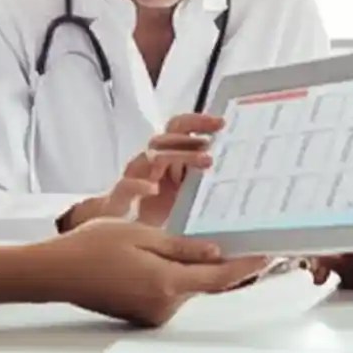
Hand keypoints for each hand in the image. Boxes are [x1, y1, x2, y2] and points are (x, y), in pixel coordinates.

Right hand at [42, 218, 271, 327]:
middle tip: (239, 238)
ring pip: (185, 286)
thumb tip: (214, 252)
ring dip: (192, 267)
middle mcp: (163, 305)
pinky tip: (166, 255)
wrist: (55, 271)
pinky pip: (169, 291)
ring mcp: (151, 312)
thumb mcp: (141, 235)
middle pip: (204, 283)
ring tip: (196, 240)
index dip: (246, 265)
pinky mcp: (142, 312)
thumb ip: (181, 246)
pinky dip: (174, 275)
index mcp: (166, 283)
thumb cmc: (90, 248)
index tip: (267, 254)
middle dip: (219, 262)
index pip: (219, 278)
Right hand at [61, 114, 220, 229]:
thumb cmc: (154, 209)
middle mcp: (149, 161)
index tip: (222, 123)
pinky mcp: (120, 197)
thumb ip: (199, 178)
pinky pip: (126, 186)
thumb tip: (233, 170)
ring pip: (152, 156)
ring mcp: (135, 177)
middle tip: (213, 141)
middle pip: (167, 136)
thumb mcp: (183, 192)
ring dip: (179, 155)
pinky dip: (140, 185)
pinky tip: (153, 188)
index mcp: (165, 156)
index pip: (180, 128)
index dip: (198, 122)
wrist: (120, 231)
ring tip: (204, 161)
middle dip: (190, 133)